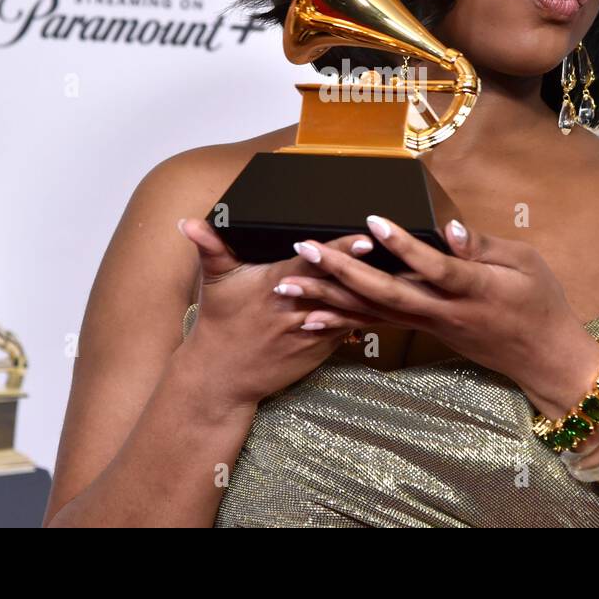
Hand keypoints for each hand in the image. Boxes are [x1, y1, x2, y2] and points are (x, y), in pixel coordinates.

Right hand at [173, 218, 384, 407]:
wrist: (223, 376)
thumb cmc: (220, 323)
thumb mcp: (215, 281)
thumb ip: (210, 246)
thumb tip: (187, 221)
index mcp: (276, 285)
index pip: (314, 263)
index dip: (340, 250)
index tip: (365, 237)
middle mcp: (299, 308)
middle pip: (342, 283)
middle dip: (372, 267)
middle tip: (402, 251)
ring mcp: (313, 330)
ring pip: (352, 307)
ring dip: (380, 291)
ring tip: (411, 272)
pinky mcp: (322, 347)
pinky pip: (351, 328)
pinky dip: (374, 315)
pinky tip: (400, 301)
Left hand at [272, 215, 598, 416]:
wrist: (543, 358)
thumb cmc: (540, 302)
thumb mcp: (526, 264)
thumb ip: (484, 246)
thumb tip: (449, 229)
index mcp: (473, 289)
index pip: (433, 266)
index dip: (403, 245)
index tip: (372, 221)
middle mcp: (444, 311)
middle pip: (386, 293)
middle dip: (340, 271)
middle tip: (303, 250)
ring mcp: (430, 325)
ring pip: (372, 312)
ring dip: (328, 298)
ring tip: (288, 285)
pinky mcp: (423, 331)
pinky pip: (376, 325)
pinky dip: (342, 322)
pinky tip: (311, 319)